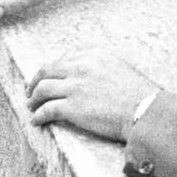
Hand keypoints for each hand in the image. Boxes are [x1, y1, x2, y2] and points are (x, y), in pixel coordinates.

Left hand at [26, 50, 159, 140]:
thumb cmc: (142, 96)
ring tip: (31, 105)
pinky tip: (36, 121)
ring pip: (42, 89)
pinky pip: (47, 110)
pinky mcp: (72, 107)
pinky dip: (38, 115)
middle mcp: (81, 67)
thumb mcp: (122, 70)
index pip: (65, 58)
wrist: (146, 112)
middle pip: (47, 70)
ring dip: (33, 98)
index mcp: (94, 55)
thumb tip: (92, 79)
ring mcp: (75, 87)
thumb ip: (103, 69)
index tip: (48, 76)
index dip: (52, 69)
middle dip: (35, 80)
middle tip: (31, 90)